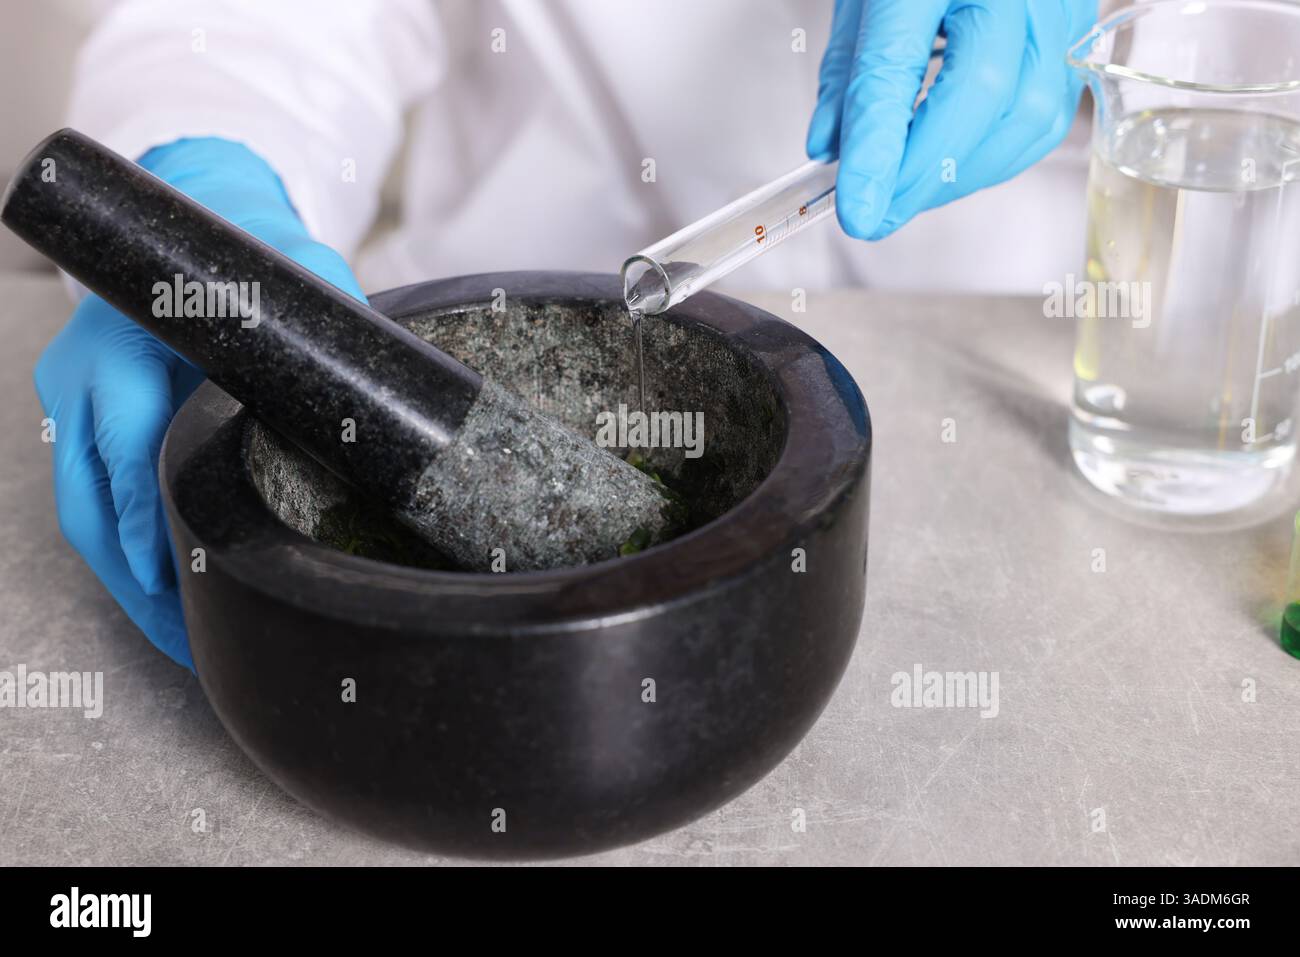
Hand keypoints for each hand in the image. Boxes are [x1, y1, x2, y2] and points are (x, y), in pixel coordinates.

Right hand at [34, 137, 364, 669]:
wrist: (212, 216)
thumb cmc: (259, 250)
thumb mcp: (306, 275)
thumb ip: (340, 324)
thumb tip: (397, 394)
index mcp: (126, 341)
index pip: (130, 449)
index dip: (156, 528)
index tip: (188, 584)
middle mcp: (84, 374)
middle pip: (98, 507)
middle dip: (146, 585)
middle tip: (198, 644)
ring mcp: (75, 401)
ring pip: (89, 519)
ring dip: (135, 586)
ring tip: (187, 643)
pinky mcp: (84, 424)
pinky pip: (95, 505)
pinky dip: (132, 557)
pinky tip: (172, 596)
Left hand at [808, 0, 1097, 239]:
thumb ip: (848, 72)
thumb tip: (833, 149)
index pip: (899, 66)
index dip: (877, 147)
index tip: (855, 207)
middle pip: (979, 98)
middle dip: (921, 174)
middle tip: (875, 212)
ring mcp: (1058, 4)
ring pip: (1027, 118)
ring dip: (962, 174)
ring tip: (909, 191)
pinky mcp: (1080, 30)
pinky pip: (1050, 116)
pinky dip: (998, 157)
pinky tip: (957, 166)